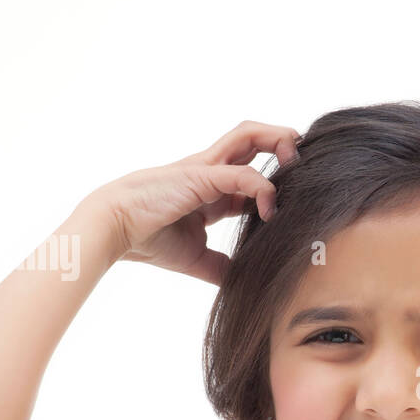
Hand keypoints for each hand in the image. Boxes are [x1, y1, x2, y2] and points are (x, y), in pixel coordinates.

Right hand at [82, 120, 300, 284]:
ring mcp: (206, 169)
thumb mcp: (198, 259)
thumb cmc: (149, 240)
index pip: (252, 170)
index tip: (298, 196)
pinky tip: (271, 209)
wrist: (114, 231)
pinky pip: (240, 173)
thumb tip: (246, 284)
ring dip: (278, 141)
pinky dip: (263, 187)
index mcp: (211, 189)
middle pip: (253, 139)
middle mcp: (211, 172)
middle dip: (283, 142)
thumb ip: (224, 267)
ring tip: (297, 163)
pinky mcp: (200, 175)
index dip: (278, 177)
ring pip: (248, 135)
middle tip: (305, 163)